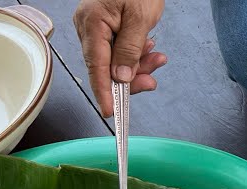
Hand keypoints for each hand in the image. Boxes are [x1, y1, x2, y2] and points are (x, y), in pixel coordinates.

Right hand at [74, 0, 167, 116]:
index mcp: (92, 23)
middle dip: (132, 76)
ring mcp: (94, 27)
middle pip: (106, 67)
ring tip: (158, 59)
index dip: (104, 92)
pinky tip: (148, 50)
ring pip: (114, 60)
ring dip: (138, 64)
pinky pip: (117, 49)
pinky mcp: (103, 27)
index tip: (111, 112)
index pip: (97, 67)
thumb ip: (130, 50)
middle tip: (152, 80)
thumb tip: (121, 78)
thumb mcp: (140, 18)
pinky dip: (134, 54)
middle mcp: (88, 27)